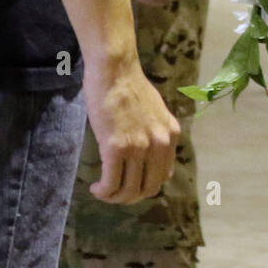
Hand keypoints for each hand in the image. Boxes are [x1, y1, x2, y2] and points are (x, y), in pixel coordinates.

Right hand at [82, 58, 180, 203]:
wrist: (114, 70)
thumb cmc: (128, 87)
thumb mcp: (155, 112)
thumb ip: (155, 134)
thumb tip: (147, 159)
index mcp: (171, 135)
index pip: (162, 176)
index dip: (144, 185)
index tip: (129, 183)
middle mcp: (160, 144)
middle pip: (148, 188)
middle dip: (130, 197)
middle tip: (114, 193)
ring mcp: (139, 147)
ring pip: (129, 191)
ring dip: (114, 197)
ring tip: (102, 191)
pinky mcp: (117, 148)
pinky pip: (112, 183)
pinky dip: (103, 191)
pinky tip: (96, 187)